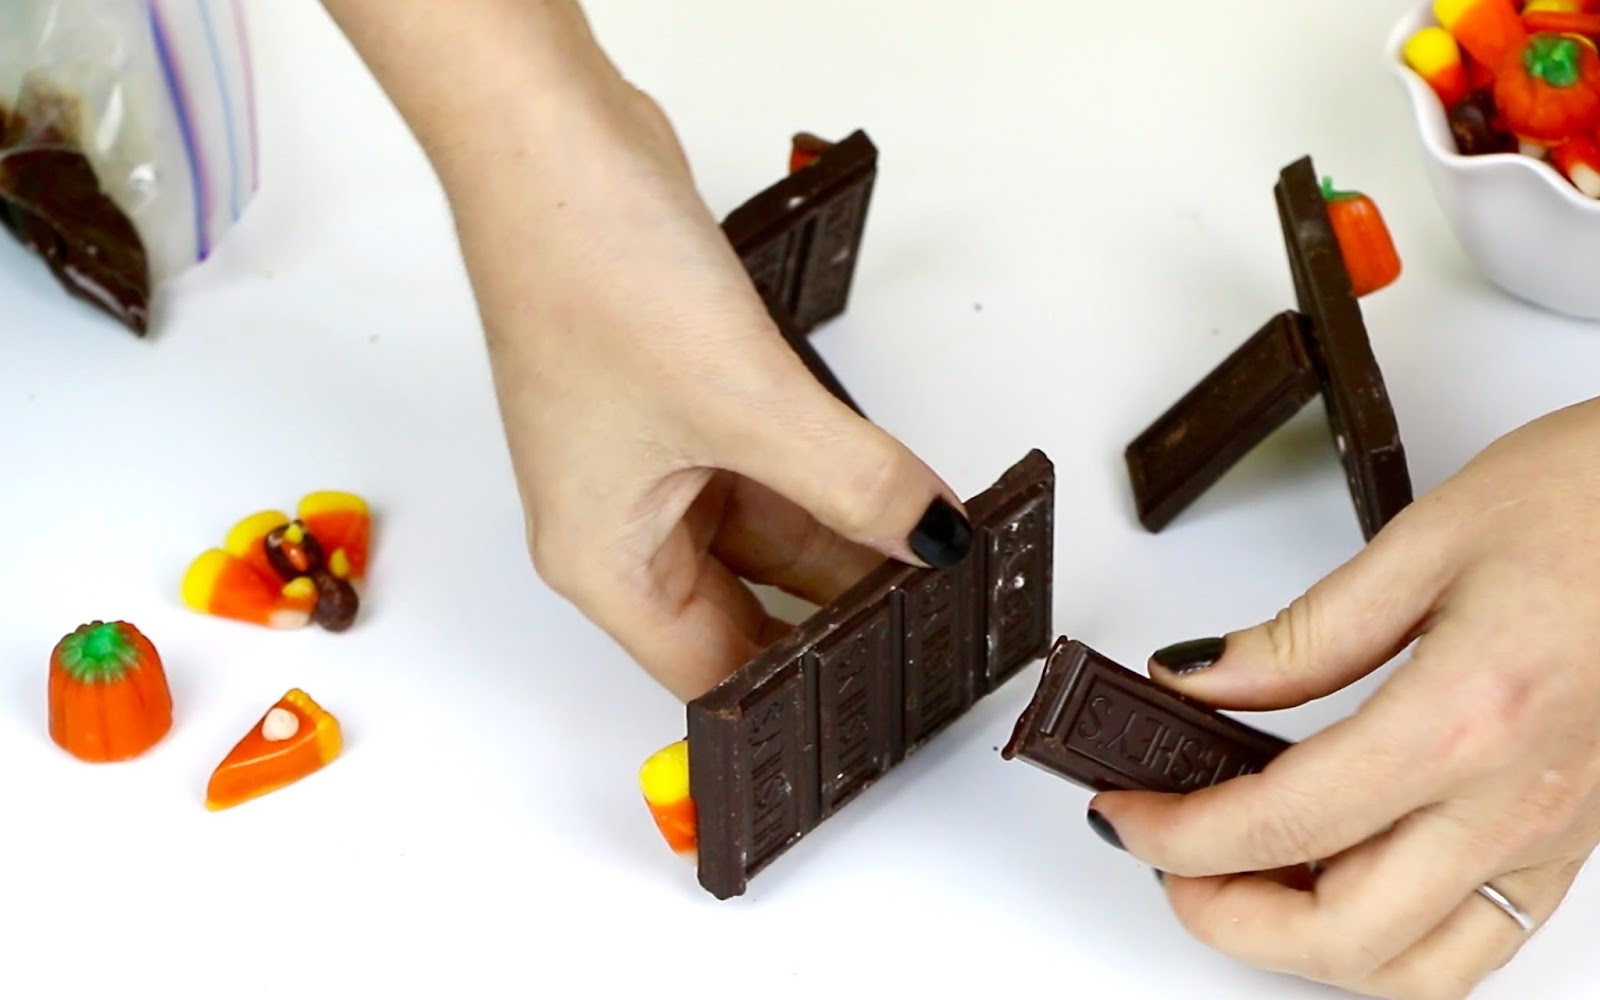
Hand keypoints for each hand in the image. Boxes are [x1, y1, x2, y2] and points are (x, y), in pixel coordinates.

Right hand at [465, 87, 968, 699]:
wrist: (549, 137)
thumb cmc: (583, 271)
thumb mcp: (745, 403)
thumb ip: (853, 483)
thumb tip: (932, 538)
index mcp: (603, 560)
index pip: (715, 673)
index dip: (799, 695)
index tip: (882, 700)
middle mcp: (621, 520)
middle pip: (746, 606)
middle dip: (838, 613)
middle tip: (933, 626)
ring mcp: (651, 455)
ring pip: (766, 530)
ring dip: (846, 536)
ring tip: (933, 552)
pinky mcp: (680, 396)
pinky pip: (767, 464)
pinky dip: (827, 474)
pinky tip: (894, 482)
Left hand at [1088, 396, 1599, 998]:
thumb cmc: (1597, 499)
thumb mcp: (1421, 544)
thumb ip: (1297, 640)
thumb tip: (1198, 681)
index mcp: (1465, 720)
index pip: (1280, 826)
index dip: (1175, 835)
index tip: (1123, 814)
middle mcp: (1518, 802)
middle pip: (1344, 936)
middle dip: (1226, 916)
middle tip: (1166, 857)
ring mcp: (1558, 834)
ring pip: (1419, 970)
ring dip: (1309, 946)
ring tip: (1245, 876)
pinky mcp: (1579, 836)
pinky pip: (1479, 938)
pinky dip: (1390, 938)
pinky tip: (1342, 874)